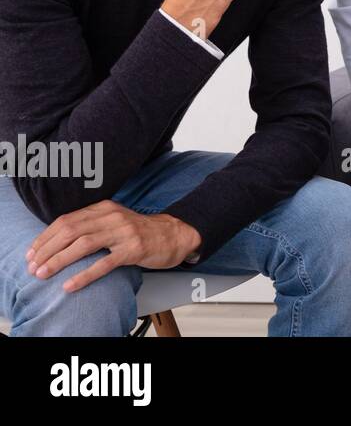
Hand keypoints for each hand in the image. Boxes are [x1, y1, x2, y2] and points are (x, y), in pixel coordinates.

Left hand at [26, 201, 200, 291]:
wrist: (175, 234)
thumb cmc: (141, 231)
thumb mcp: (115, 220)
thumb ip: (92, 223)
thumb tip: (59, 238)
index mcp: (104, 208)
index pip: (66, 220)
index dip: (45, 237)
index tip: (32, 253)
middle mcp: (112, 217)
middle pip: (70, 231)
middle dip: (46, 250)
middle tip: (33, 267)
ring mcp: (124, 233)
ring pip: (83, 245)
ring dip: (59, 261)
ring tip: (44, 274)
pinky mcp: (134, 250)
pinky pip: (104, 263)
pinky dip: (84, 275)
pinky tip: (70, 284)